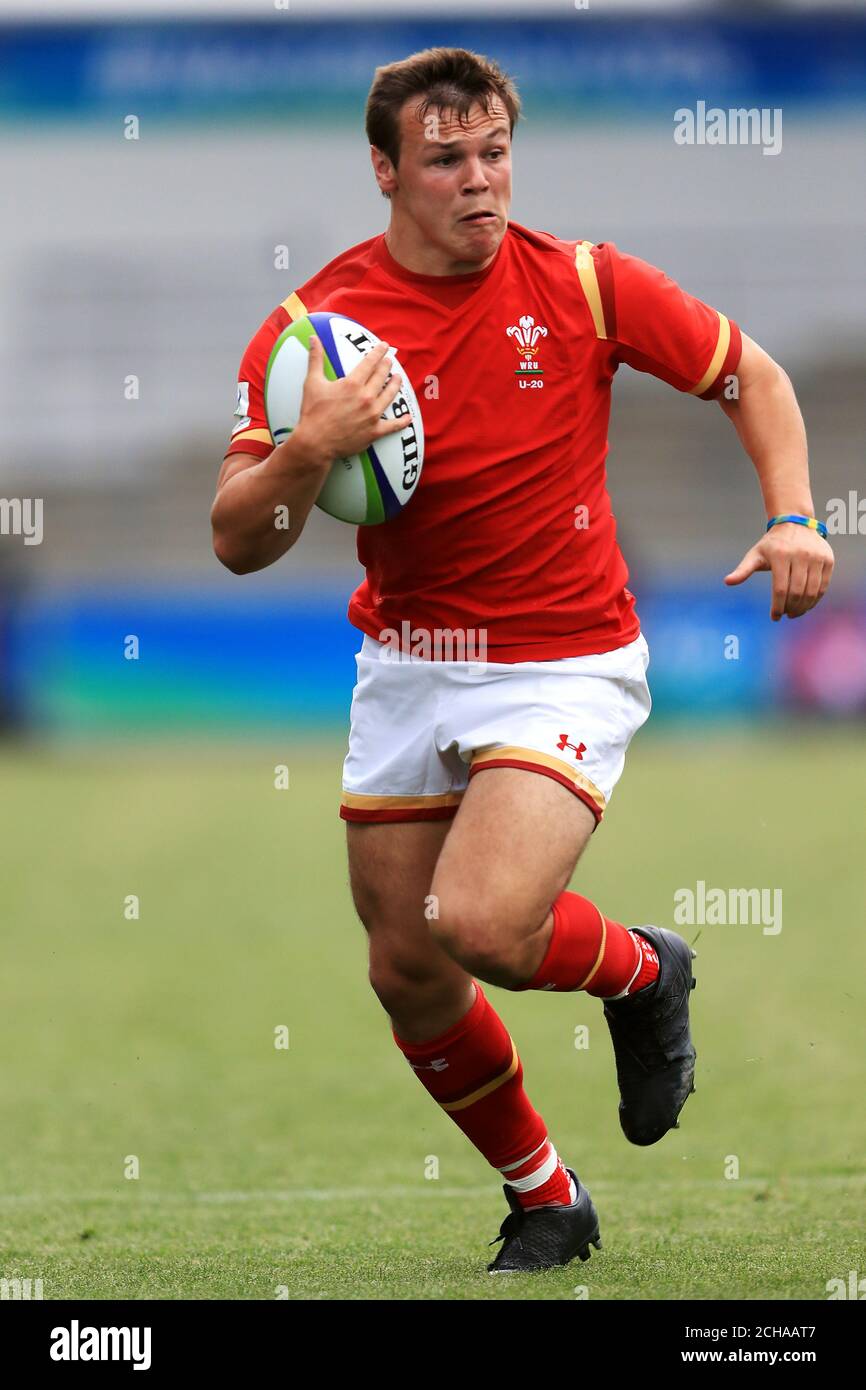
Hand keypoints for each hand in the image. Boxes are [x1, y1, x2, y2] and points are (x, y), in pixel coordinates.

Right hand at [295, 338, 406, 463]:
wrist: (316, 442)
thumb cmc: (313, 413)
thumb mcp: (312, 383)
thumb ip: (315, 359)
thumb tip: (313, 338)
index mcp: (352, 384)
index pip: (370, 363)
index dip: (378, 352)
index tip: (384, 347)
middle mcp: (366, 397)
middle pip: (382, 377)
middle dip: (387, 367)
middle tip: (390, 361)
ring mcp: (372, 415)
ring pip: (390, 396)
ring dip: (395, 386)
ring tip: (398, 379)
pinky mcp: (374, 432)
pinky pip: (393, 426)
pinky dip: (401, 422)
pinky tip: (407, 417)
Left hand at [724, 522, 833, 620]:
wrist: (795, 524)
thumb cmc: (772, 545)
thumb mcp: (755, 555)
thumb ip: (743, 570)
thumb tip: (727, 582)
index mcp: (781, 555)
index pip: (780, 589)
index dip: (777, 607)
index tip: (774, 618)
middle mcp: (801, 555)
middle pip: (797, 592)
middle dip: (790, 608)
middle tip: (786, 615)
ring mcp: (817, 557)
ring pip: (811, 591)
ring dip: (803, 607)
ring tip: (795, 613)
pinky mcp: (828, 560)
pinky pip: (823, 586)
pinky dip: (815, 599)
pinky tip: (806, 606)